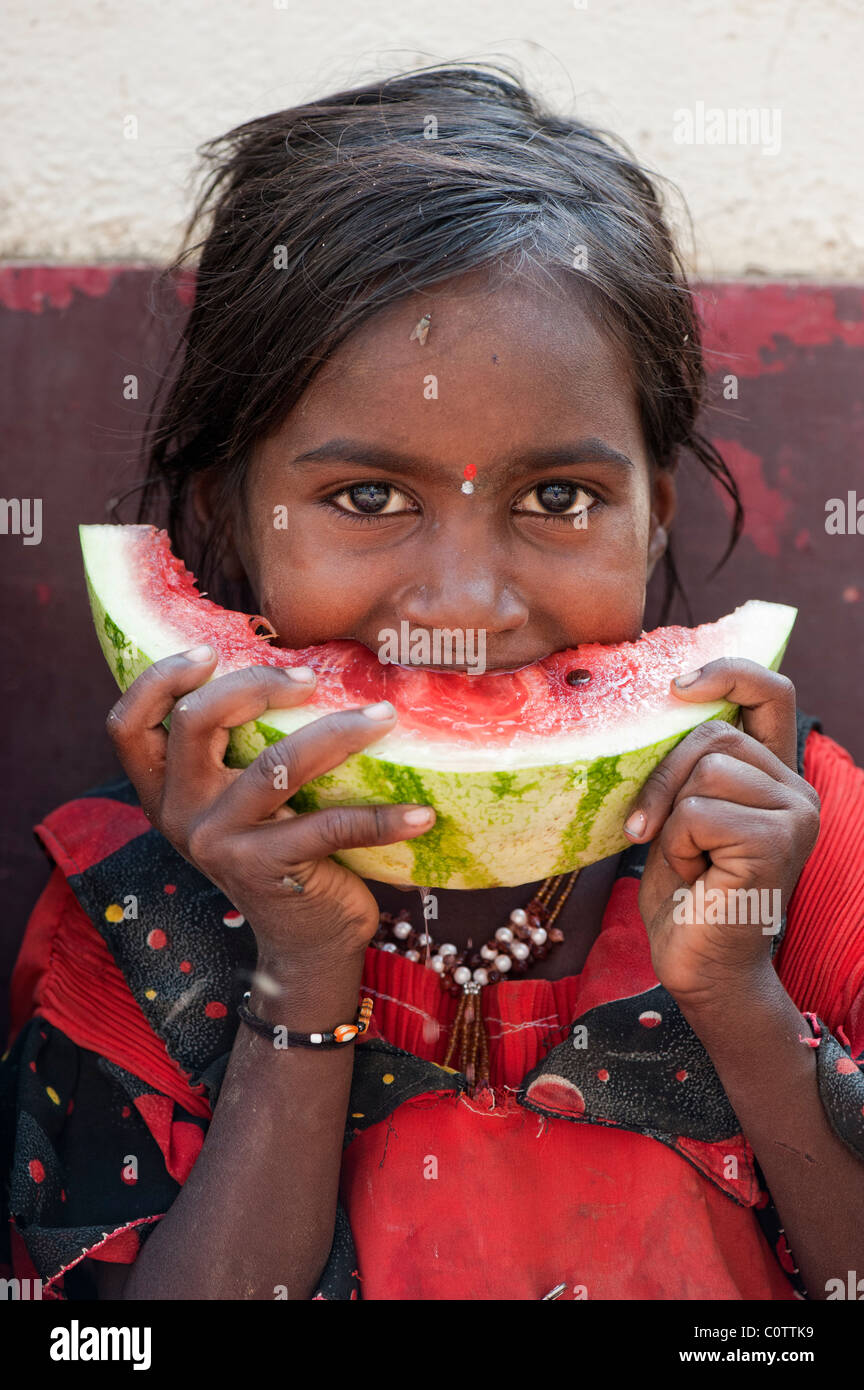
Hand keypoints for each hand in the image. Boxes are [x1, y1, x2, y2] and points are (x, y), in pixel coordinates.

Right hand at [105, 647, 435, 969]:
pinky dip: (383, 818)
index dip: (158, 679)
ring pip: (274, 764)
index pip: (127, 726)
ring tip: (384, 718)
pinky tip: (421, 813)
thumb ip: (240, 751)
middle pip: (194, 722)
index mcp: (166, 792)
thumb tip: (299, 666)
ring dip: (337, 733)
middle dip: (254, 683)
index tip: (210, 649)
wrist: (305, 943)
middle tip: (310, 677)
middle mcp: (182, 815)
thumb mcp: (244, 803)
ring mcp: (222, 844)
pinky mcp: (269, 871)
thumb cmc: (285, 851)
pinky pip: (332, 826)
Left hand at [623, 659, 819, 1006]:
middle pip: (713, 735)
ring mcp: (794, 814)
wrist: (697, 967)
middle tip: (647, 828)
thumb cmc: (683, 893)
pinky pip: (699, 812)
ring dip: (671, 818)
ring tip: (685, 860)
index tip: (677, 685)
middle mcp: (794, 789)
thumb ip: (689, 764)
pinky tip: (693, 875)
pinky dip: (677, 844)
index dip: (728, 672)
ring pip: (704, 771)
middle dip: (663, 776)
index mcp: (773, 774)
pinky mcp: (778, 841)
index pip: (769, 691)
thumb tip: (663, 702)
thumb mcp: (679, 814)